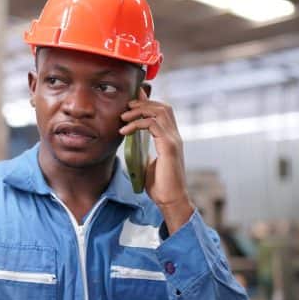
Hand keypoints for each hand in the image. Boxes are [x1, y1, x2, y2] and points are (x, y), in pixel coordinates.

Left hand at [120, 88, 193, 232]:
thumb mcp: (148, 164)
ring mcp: (173, 140)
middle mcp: (175, 136)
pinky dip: (137, 124)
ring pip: (159, 111)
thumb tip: (134, 144)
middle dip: (143, 103)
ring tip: (124, 117)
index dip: (148, 102)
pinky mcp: (169, 146)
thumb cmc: (160, 186)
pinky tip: (125, 131)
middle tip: (126, 107)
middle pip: (163, 107)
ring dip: (139, 110)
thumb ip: (144, 152)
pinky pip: (152, 125)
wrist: (170, 201)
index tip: (132, 99)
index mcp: (171, 139)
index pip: (163, 112)